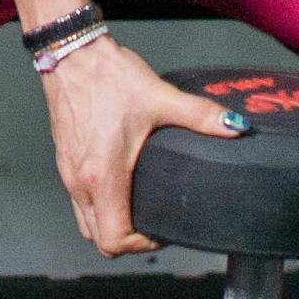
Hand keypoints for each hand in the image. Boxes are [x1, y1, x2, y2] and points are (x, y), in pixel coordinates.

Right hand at [42, 34, 246, 256]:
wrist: (70, 52)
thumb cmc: (106, 76)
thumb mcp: (160, 97)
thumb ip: (201, 115)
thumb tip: (234, 127)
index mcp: (102, 175)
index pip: (114, 239)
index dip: (141, 246)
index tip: (161, 229)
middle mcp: (79, 180)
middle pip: (98, 238)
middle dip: (128, 238)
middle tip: (155, 219)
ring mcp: (68, 172)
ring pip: (85, 221)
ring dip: (111, 222)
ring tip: (138, 203)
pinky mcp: (64, 160)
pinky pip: (78, 199)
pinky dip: (99, 203)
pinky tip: (120, 181)